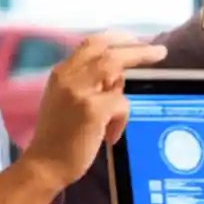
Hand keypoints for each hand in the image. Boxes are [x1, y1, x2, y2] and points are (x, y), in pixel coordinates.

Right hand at [21, 31, 166, 188]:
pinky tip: (111, 136)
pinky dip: (121, 120)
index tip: (135, 40)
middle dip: (136, 48)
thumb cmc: (58, 137)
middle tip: (159, 51)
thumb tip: (118, 75)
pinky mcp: (92, 110)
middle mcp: (68, 76)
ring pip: (115, 67)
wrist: (44, 165)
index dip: (116, 38)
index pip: (91, 43)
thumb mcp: (67, 101)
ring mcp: (80, 91)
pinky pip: (121, 104)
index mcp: (61, 73)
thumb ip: (89, 84)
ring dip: (133, 79)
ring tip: (135, 100)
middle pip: (107, 50)